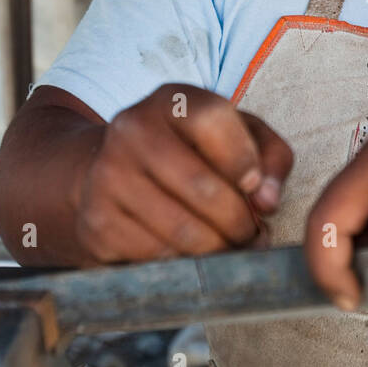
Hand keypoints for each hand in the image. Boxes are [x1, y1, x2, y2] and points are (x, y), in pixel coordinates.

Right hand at [73, 83, 293, 262]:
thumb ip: (270, 157)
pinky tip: (193, 256)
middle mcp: (131, 130)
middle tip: (253, 236)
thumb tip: (267, 200)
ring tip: (230, 248)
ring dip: (218, 251)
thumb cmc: (193, 154)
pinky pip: (155, 257)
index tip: (255, 187)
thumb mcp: (238, 137)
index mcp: (171, 101)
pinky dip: (185, 265)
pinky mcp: (96, 221)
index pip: (212, 119)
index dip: (244, 159)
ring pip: (181, 231)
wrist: (112, 172)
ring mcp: (107, 175)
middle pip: (201, 186)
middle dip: (240, 223)